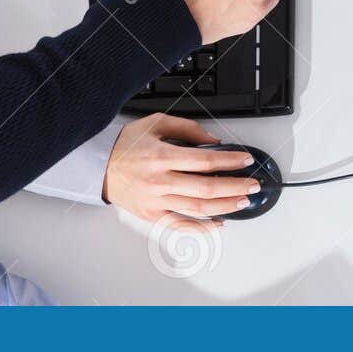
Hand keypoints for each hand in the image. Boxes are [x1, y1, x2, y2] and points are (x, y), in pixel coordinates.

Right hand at [102, 113, 259, 228]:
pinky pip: (182, 226)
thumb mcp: (155, 123)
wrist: (99, 167)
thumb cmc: (126, 145)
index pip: (206, 160)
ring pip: (199, 208)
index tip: (245, 161)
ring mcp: (157, 201)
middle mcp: (160, 181)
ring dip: (226, 206)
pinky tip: (219, 222)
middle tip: (252, 184)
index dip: (230, 161)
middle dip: (236, 186)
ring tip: (243, 201)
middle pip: (207, 187)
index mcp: (161, 156)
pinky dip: (203, 227)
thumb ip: (186, 129)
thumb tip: (213, 142)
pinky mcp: (153, 215)